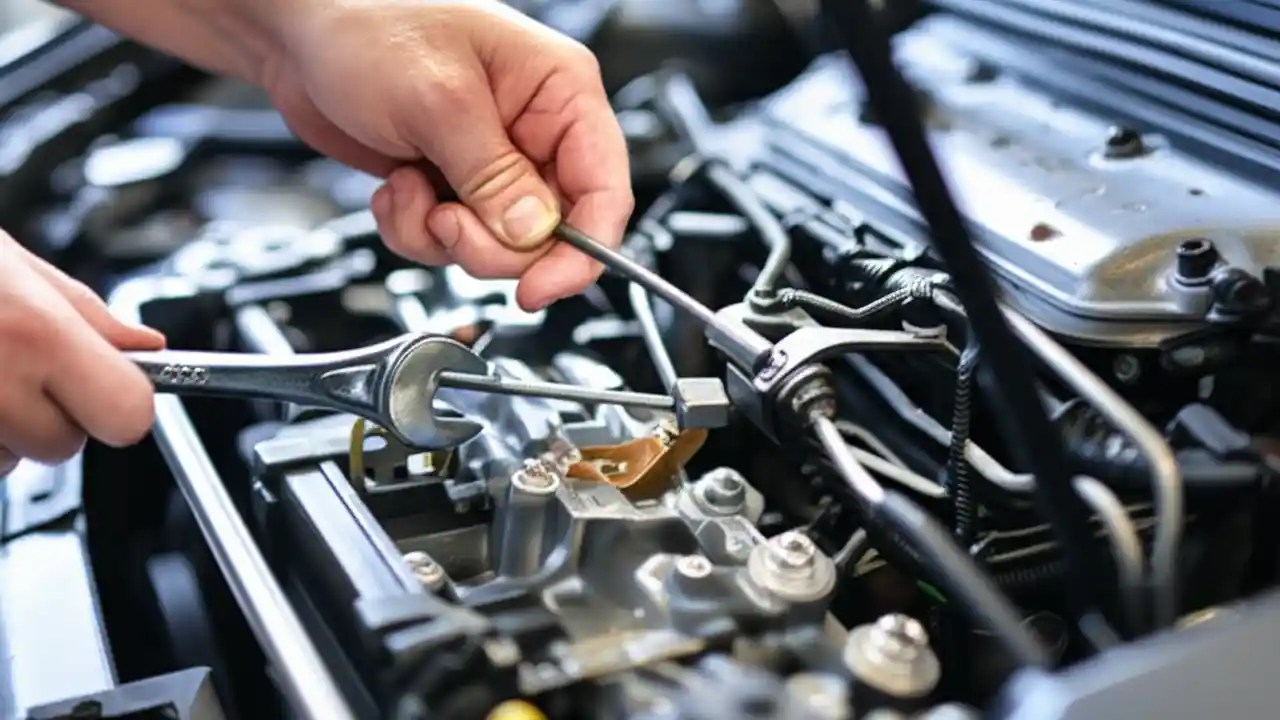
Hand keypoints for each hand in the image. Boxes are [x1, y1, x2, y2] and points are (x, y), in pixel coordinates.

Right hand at [0, 231, 165, 473]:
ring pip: (12, 459)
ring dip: (4, 429)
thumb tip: (150, 347)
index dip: (124, 403)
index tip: (115, 387)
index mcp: (38, 333)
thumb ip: (88, 314)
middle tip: (20, 369)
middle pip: (66, 444)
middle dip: (52, 416)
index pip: (129, 414)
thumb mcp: (11, 263)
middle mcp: (0, 383)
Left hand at [257, 0, 633, 310]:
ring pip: (499, 248)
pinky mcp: (454, 185)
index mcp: (560, 91)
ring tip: (411, 191)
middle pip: (552, 234)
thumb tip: (535, 235)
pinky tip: (395, 190)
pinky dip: (416, 232)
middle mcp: (535, 131)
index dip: (581, 250)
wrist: (296, 31)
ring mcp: (494, 163)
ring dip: (444, 237)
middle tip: (447, 220)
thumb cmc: (367, 22)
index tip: (539, 287)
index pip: (604, 190)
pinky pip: (453, 243)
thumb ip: (494, 175)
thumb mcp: (439, 100)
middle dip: (492, 245)